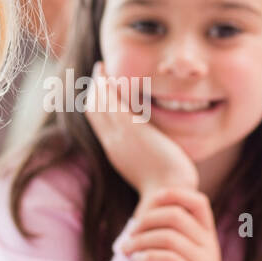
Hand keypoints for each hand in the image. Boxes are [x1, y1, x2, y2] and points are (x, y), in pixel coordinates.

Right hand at [84, 61, 197, 195]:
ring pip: (97, 103)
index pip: (98, 123)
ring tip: (101, 68)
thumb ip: (147, 153)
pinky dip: (105, 85)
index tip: (100, 89)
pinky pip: (110, 101)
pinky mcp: (129, 128)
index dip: (96, 104)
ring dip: (98, 83)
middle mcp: (112, 141)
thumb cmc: (168, 183)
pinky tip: (107, 72)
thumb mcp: (150, 166)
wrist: (169, 192)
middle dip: (94, 90)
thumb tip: (155, 146)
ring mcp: (118, 134)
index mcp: (115, 151)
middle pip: (92, 110)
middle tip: (99, 72)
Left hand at [120, 186, 248, 260]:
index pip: (198, 202)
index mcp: (207, 235)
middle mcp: (209, 245)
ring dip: (141, 240)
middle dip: (146, 220)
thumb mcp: (187, 258)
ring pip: (169, 238)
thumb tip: (138, 222)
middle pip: (176, 216)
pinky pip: (170, 260)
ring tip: (126, 250)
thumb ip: (173, 239)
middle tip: (128, 234)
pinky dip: (149, 257)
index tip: (150, 200)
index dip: (174, 195)